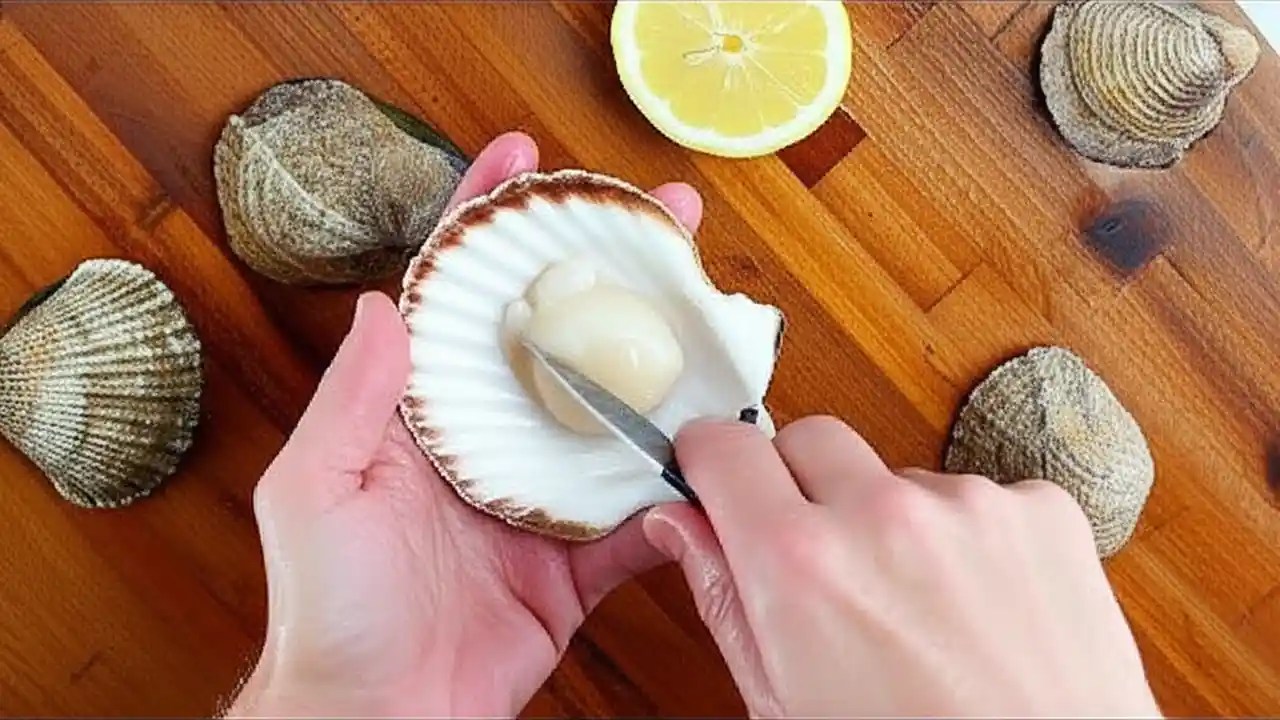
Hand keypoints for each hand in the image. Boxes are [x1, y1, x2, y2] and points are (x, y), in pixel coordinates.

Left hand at [224, 132, 705, 717]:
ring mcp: (537, 500)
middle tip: (660, 219)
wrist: (377, 719)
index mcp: (422, 415)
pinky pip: (638, 522)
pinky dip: (677, 499)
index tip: (524, 160)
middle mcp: (487, 444)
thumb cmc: (328, 609)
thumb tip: (385, 303)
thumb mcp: (317, 489)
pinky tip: (715, 461)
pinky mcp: (576, 562)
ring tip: (712, 317)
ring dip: (661, 371)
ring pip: (611, 420)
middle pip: (556, 340)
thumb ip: (354, 399)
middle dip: (606, 275)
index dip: (486, 222)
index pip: (456, 298)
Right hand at [645, 416, 1160, 717]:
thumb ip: (725, 598)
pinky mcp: (1042, 511)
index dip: (710, 460)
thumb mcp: (784, 704)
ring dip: (889, 520)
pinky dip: (967, 538)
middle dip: (798, 484)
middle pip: (808, 439)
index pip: (724, 447)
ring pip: (894, 474)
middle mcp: (882, 517)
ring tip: (919, 610)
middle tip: (818, 560)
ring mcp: (970, 506)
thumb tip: (681, 525)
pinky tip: (977, 608)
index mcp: (801, 568)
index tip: (715, 473)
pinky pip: (975, 495)